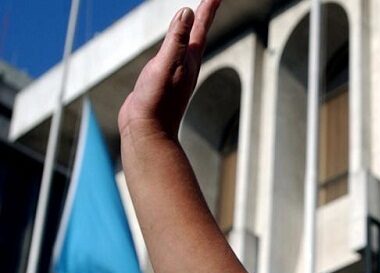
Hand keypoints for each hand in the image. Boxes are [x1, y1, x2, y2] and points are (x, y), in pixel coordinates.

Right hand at [118, 0, 220, 141]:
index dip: (208, 8)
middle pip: (197, 32)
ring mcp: (174, 72)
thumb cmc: (157, 100)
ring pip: (184, 43)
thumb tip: (188, 12)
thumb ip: (176, 39)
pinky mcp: (162, 80)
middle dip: (204, 14)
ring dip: (190, 28)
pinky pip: (170, 54)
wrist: (147, 131)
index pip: (201, 26)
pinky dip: (173, 43)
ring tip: (195, 16)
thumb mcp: (166, 64)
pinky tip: (172, 46)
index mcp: (189, 58)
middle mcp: (186, 64)